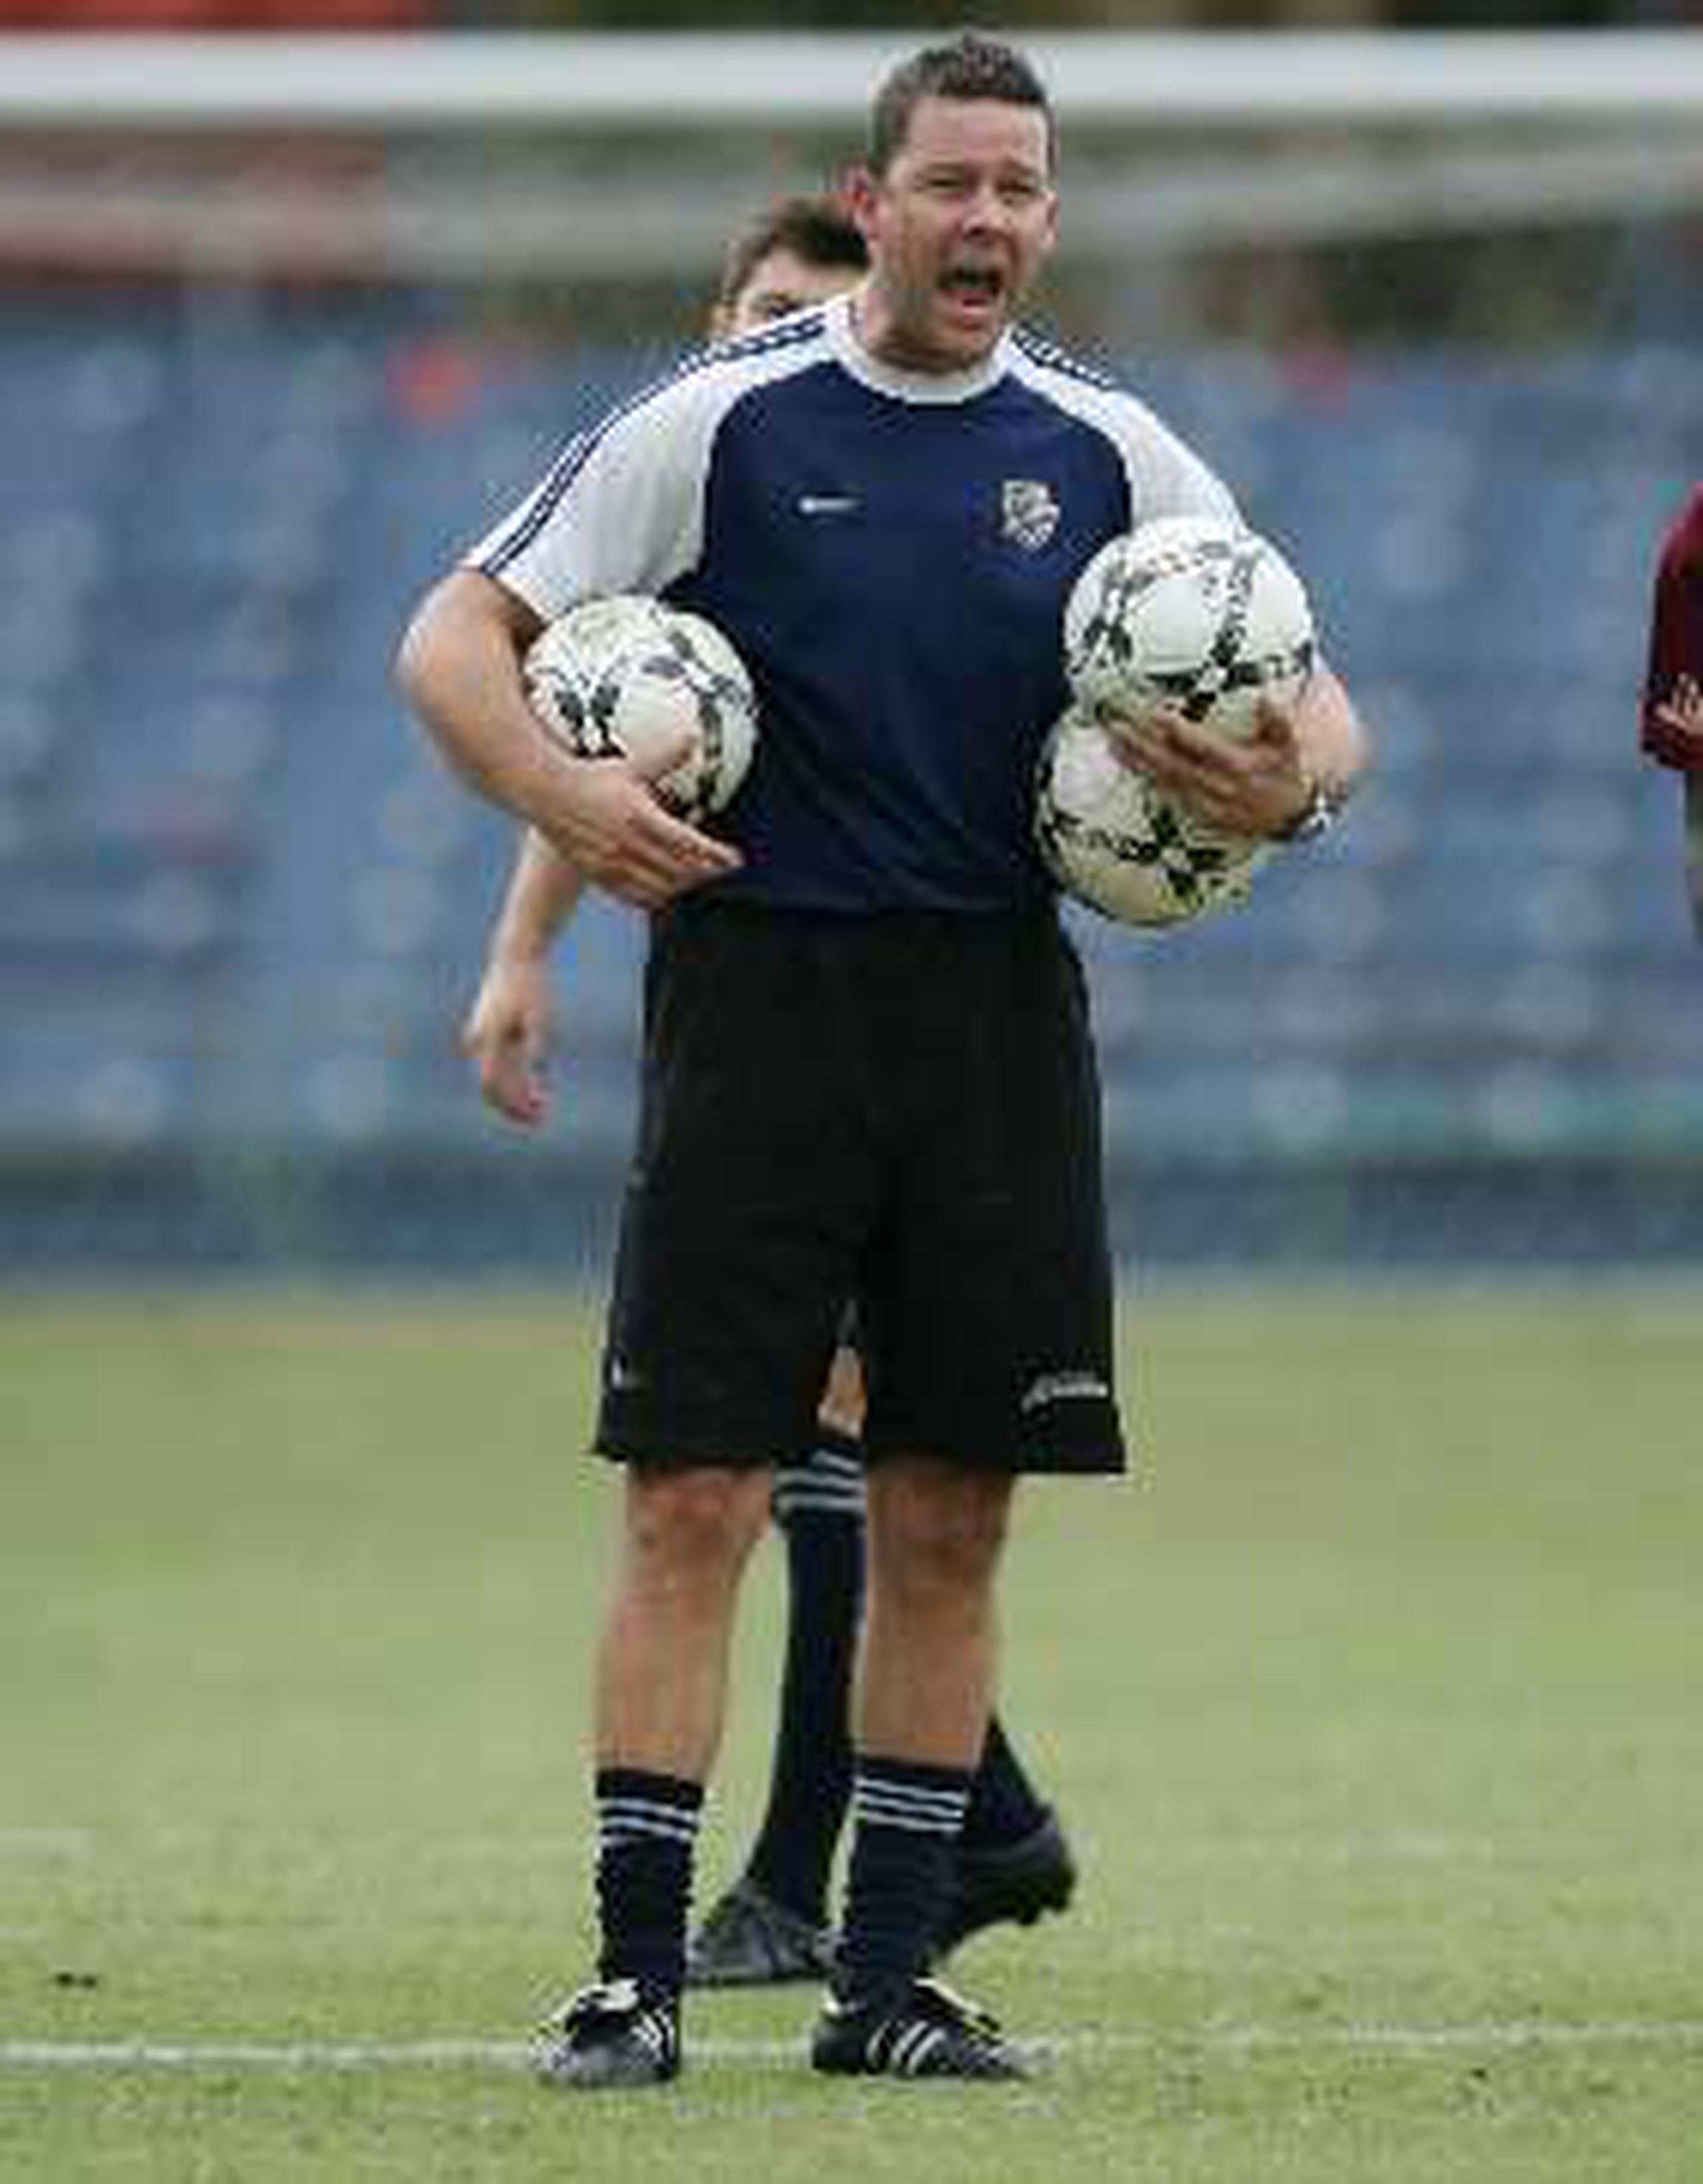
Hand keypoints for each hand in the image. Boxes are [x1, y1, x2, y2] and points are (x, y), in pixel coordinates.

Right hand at [462, 957, 553, 1126]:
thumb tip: (536, 1068)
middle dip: (515, 1105)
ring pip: (497, 1077)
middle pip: (493, 1086)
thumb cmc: (530, 986)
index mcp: (487, 1038)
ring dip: (516, 1094)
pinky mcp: (490, 1035)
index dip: (511, 1105)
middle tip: (541, 1117)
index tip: (534, 1115)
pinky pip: (500, 1065)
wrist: (515, 958)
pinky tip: (538, 1088)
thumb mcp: (539, 1015)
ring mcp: (482, 1039)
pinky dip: (516, 1079)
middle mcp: (479, 1042)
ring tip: (543, 1105)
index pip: (492, 1085)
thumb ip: (536, 1042)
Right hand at [529, 731, 742, 910]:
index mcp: (640, 816)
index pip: (689, 843)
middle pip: (680, 869)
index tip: (736, 859)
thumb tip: (693, 736)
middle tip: (724, 868)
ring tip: (698, 877)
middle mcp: (628, 843)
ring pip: (660, 887)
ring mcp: (612, 863)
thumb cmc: (590, 775)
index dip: (717, 855)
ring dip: (685, 885)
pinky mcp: (598, 874)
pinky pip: (635, 896)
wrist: (545, 793)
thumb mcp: (630, 766)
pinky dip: (657, 896)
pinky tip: (668, 890)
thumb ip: (665, 756)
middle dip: (707, 872)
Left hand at [1105, 696, 1313, 840]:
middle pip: (1174, 765)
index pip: (1202, 748)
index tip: (1155, 715)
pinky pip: (1167, 797)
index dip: (1179, 733)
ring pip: (1165, 782)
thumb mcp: (1289, 746)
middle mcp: (1219, 788)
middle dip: (1143, 747)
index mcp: (1240, 767)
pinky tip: (1127, 764)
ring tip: (1113, 742)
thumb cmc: (1286, 769)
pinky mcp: (1200, 815)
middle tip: (1117, 726)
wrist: (1290, 815)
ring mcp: (1207, 804)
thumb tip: (1266, 700)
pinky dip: (1146, 780)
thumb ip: (1279, 723)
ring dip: (1138, 763)